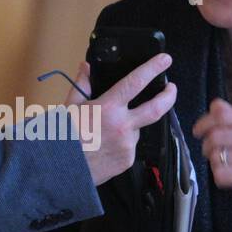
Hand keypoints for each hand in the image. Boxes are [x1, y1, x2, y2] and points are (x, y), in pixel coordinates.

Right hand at [69, 55, 177, 185]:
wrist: (59, 170)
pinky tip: (106, 144)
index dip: (153, 68)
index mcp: (107, 108)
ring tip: (108, 130)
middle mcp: (122, 126)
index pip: (136, 82)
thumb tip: (86, 67)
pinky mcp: (127, 160)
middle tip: (171, 88)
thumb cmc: (62, 138)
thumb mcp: (69, 107)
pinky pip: (130, 146)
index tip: (165, 60)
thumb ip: (81, 85)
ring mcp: (127, 145)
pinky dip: (123, 142)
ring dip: (130, 125)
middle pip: (157, 108)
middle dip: (169, 96)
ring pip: (138, 129)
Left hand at [192, 98, 231, 217]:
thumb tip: (215, 105)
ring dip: (214, 164)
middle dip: (206, 147)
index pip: (222, 115)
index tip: (198, 132)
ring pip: (216, 157)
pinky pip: (221, 175)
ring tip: (226, 167)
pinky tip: (229, 179)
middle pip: (215, 136)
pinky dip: (219, 178)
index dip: (204, 123)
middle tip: (210, 153)